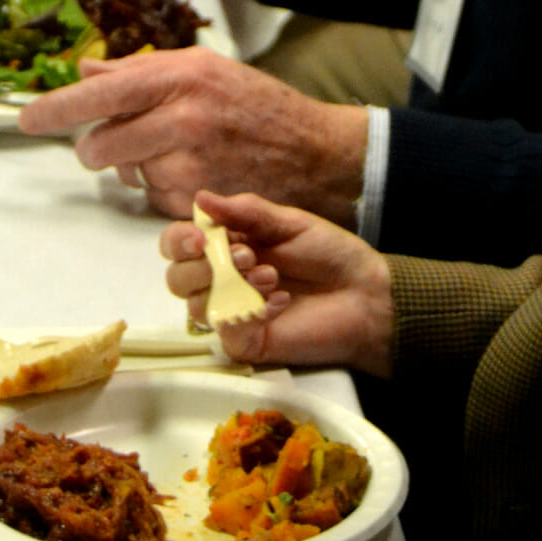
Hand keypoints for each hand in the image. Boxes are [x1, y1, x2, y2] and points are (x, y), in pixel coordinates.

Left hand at [17, 47, 371, 225]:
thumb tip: (85, 70)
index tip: (29, 118)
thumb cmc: (259, 107)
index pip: (102, 92)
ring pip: (127, 174)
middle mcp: (184, 117)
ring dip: (142, 169)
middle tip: (124, 143)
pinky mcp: (196, 202)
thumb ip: (143, 70)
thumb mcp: (206, 70)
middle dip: (100, 149)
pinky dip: (167, 192)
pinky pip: (153, 199)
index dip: (58, 107)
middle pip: (101, 144)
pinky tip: (200, 176)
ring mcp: (190, 163)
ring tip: (185, 155)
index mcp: (184, 75)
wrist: (316, 153)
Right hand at [161, 191, 392, 372]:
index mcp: (227, 244)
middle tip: (247, 257)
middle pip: (176, 278)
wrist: (364, 292)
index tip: (202, 239)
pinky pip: (227, 332)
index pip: (178, 244)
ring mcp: (231, 312)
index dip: (179, 240)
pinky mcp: (246, 342)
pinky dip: (250, 313)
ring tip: (272, 278)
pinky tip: (281, 303)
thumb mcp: (290, 223)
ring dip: (230, 287)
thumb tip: (200, 198)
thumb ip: (246, 211)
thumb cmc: (329, 253)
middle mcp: (221, 279)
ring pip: (195, 306)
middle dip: (204, 266)